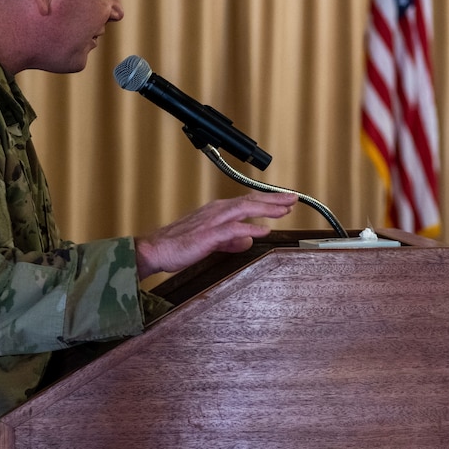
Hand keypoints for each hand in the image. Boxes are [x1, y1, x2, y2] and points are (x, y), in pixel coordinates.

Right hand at [134, 191, 296, 277]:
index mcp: (217, 211)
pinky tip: (263, 230)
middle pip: (250, 200)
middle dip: (274, 199)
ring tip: (284, 208)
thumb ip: (231, 240)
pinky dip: (250, 228)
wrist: (155, 250)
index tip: (285, 199)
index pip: (248, 201)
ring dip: (266, 208)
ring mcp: (212, 221)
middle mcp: (216, 211)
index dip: (268, 199)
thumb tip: (249, 239)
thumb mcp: (211, 241)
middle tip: (293, 198)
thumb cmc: (179, 245)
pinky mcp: (208, 234)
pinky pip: (233, 229)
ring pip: (244, 209)